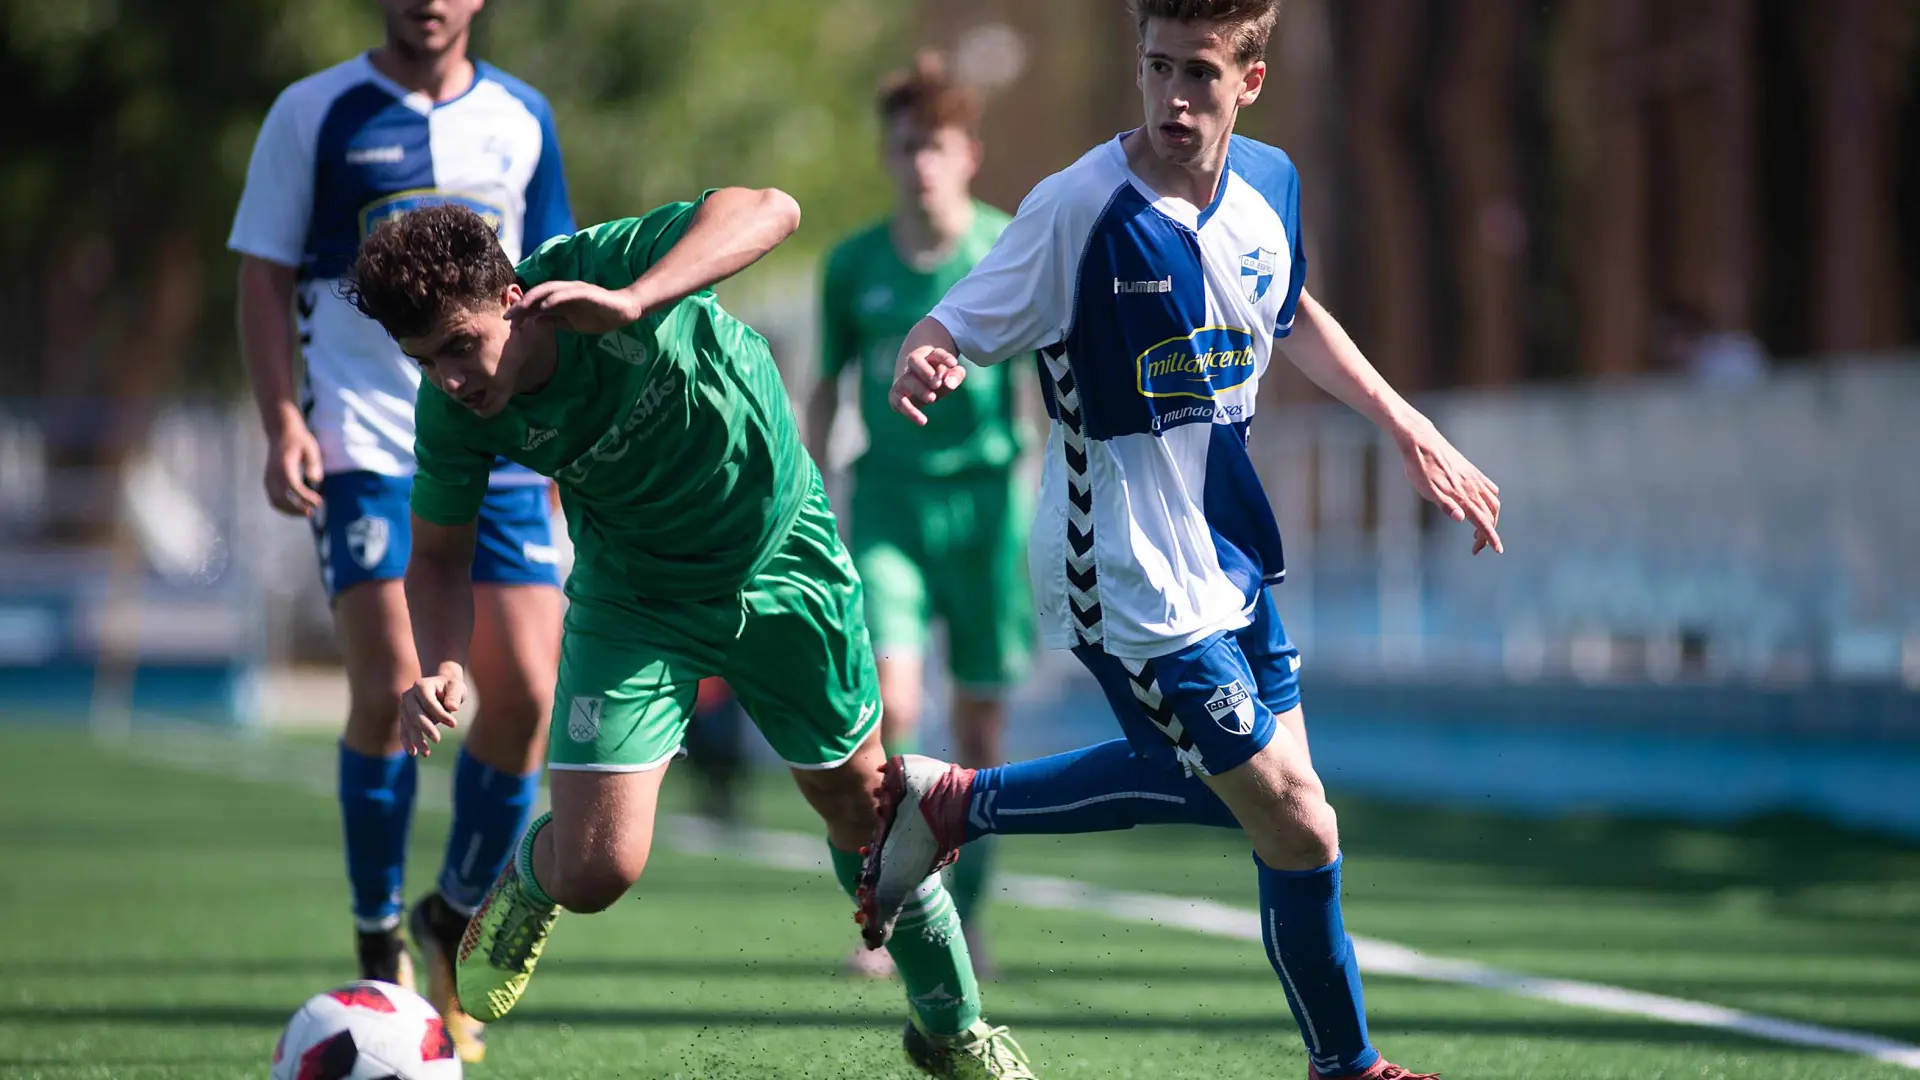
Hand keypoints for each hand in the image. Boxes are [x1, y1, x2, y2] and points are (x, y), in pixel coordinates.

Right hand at [264, 422, 322, 516]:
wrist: (281, 433)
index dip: (305, 497)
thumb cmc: (299, 440)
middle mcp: (273, 473)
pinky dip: (284, 507)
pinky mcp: (268, 481)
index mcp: (284, 465)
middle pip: (281, 498)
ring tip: (306, 512)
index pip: (293, 486)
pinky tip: (297, 509)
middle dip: (297, 508)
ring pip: (275, 501)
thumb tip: (315, 480)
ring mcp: (268, 478)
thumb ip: (313, 463)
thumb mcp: (310, 447)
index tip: (319, 502)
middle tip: (312, 512)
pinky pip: (273, 499)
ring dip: (290, 511)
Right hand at [399, 662, 466, 755]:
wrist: (440, 686)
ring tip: (426, 753)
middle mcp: (409, 696)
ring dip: (416, 740)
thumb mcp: (457, 687)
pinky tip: (413, 752)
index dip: (440, 714)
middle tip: (437, 740)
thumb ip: (454, 696)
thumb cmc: (450, 687)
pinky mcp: (404, 717)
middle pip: (415, 714)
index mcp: (421, 686)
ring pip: (408, 725)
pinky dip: (407, 742)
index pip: (429, 702)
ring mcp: (404, 707)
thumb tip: (452, 708)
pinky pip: (404, 731)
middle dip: (426, 728)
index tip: (454, 724)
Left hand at [505, 280, 645, 333]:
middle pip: (538, 294)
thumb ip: (553, 321)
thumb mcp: (571, 324)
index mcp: (560, 298)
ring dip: (533, 299)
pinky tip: (544, 306)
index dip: (522, 311)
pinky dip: (555, 298)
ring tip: (521, 308)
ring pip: (549, 290)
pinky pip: (567, 294)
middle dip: (522, 304)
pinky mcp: (586, 292)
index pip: (537, 302)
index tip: (509, 322)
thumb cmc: (599, 316)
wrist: (624, 312)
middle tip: (508, 317)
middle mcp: (564, 290)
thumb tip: (534, 321)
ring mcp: (575, 289)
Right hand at [889, 345, 966, 424]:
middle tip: (937, 384)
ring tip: (932, 399)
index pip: (936, 353)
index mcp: (929, 356)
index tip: (953, 364)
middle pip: (914, 360)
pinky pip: (897, 400)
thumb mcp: (953, 374)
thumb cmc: (940, 377)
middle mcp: (914, 366)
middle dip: (925, 371)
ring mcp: (904, 379)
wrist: (919, 384)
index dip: (944, 358)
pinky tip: (923, 421)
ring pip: (906, 380)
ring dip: (918, 389)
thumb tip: (948, 383)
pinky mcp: (896, 395)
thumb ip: (955, 376)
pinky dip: (909, 411)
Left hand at [1395, 419, 1503, 554]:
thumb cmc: (1420, 468)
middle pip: (1490, 515)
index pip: (1483, 521)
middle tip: (1477, 546)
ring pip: (1493, 502)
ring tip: (1480, 529)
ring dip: (1491, 518)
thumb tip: (1460, 519)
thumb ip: (1444, 505)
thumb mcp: (1427, 489)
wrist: (1421, 441)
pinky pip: (1490, 488)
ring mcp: (1474, 478)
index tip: (1498, 550)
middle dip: (1488, 533)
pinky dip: (1492, 500)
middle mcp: (1473, 487)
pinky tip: (1484, 504)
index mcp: (1462, 495)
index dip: (1491, 537)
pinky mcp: (1471, 471)